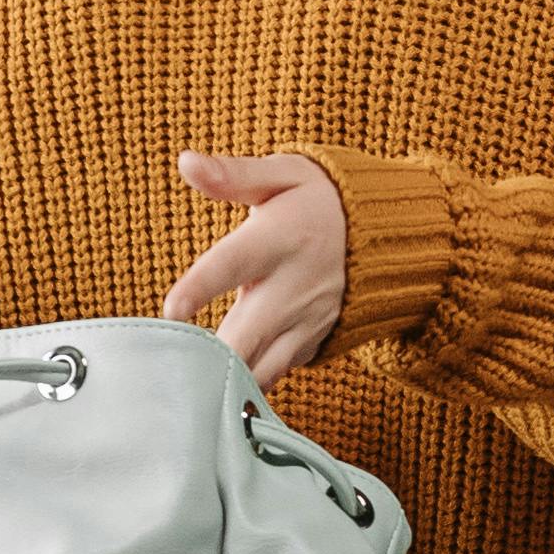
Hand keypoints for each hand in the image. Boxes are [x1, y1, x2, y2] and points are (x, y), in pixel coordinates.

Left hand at [163, 147, 348, 376]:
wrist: (387, 237)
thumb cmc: (321, 201)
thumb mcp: (284, 175)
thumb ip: (233, 175)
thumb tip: (186, 162)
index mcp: (280, 239)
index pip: (234, 263)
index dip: (201, 288)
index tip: (170, 310)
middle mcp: (293, 288)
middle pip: (245, 336)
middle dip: (207, 359)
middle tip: (167, 371)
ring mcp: (304, 322)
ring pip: (260, 368)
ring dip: (224, 381)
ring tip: (186, 391)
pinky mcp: (309, 344)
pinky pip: (274, 374)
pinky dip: (245, 387)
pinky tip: (217, 392)